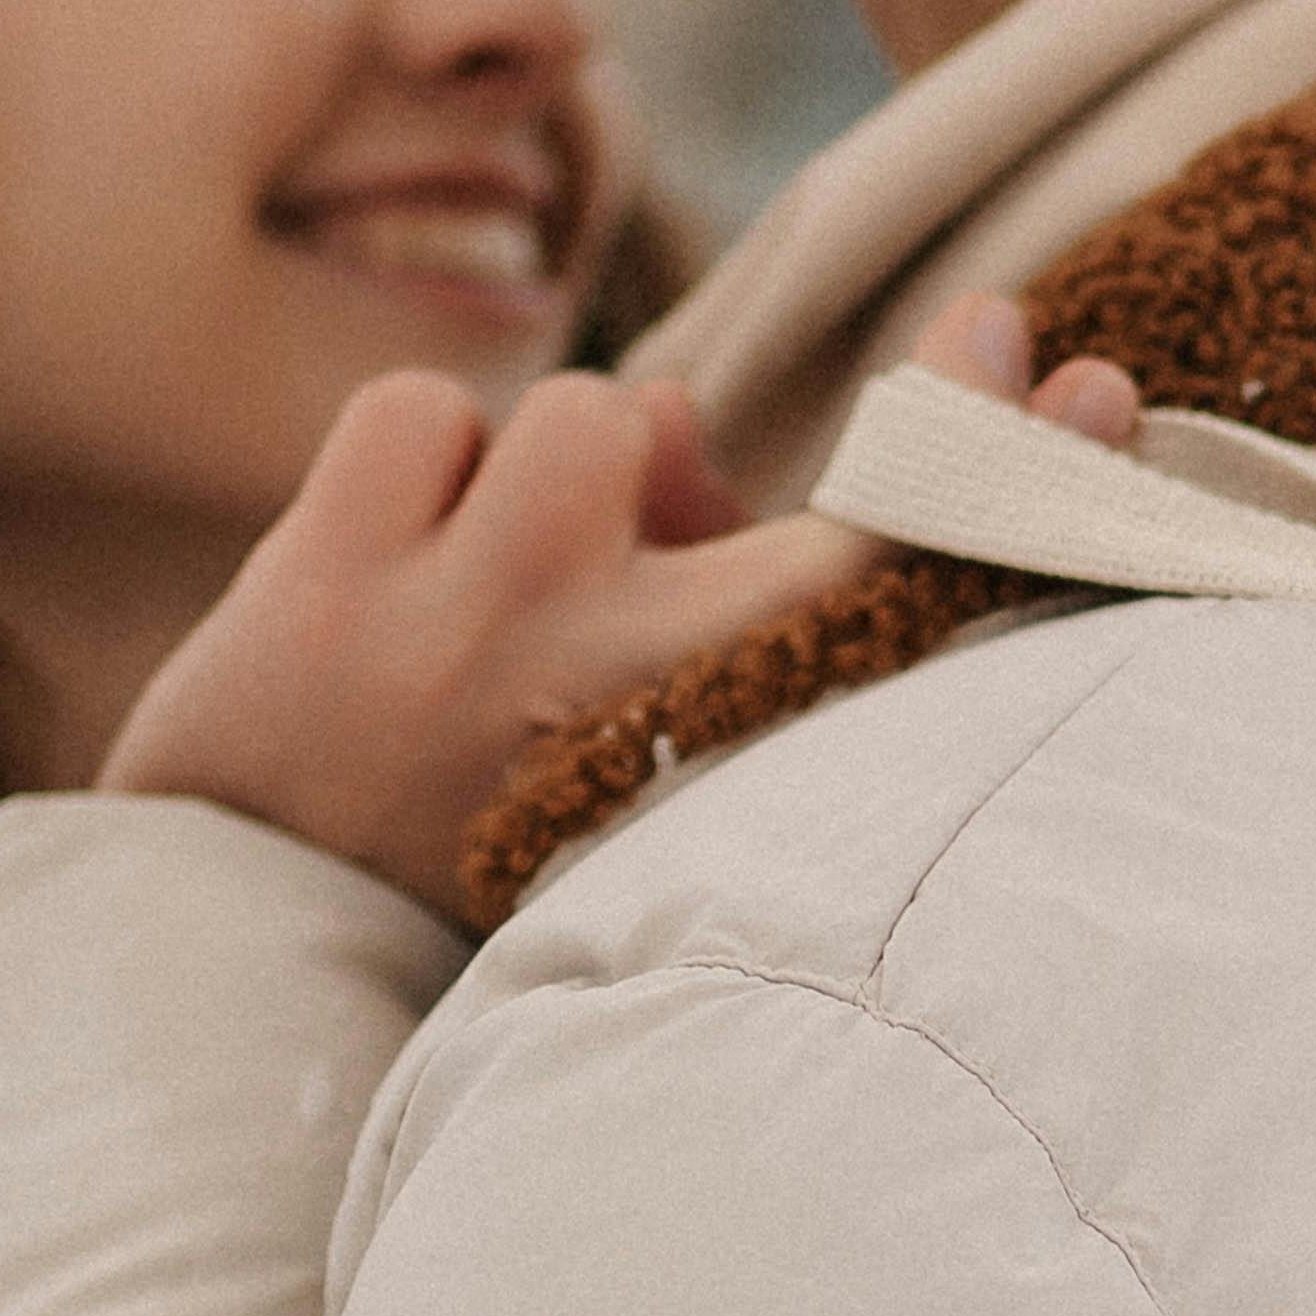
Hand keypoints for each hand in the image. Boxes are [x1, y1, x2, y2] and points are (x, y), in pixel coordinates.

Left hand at [99, 289, 1140, 917]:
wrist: (228, 980)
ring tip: (510, 591)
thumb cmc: (450, 882)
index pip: (901, 609)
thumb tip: (688, 426)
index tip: (1088, 385)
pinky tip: (387, 564)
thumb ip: (689, 632)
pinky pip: (423, 415)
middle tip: (988, 336)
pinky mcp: (335, 579)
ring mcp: (473, 628)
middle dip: (937, 412)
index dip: (1014, 483)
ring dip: (564, 478)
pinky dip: (412, 468)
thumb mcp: (621, 804)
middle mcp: (617, 698)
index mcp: (708, 785)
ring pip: (597, 419)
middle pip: (821, 515)